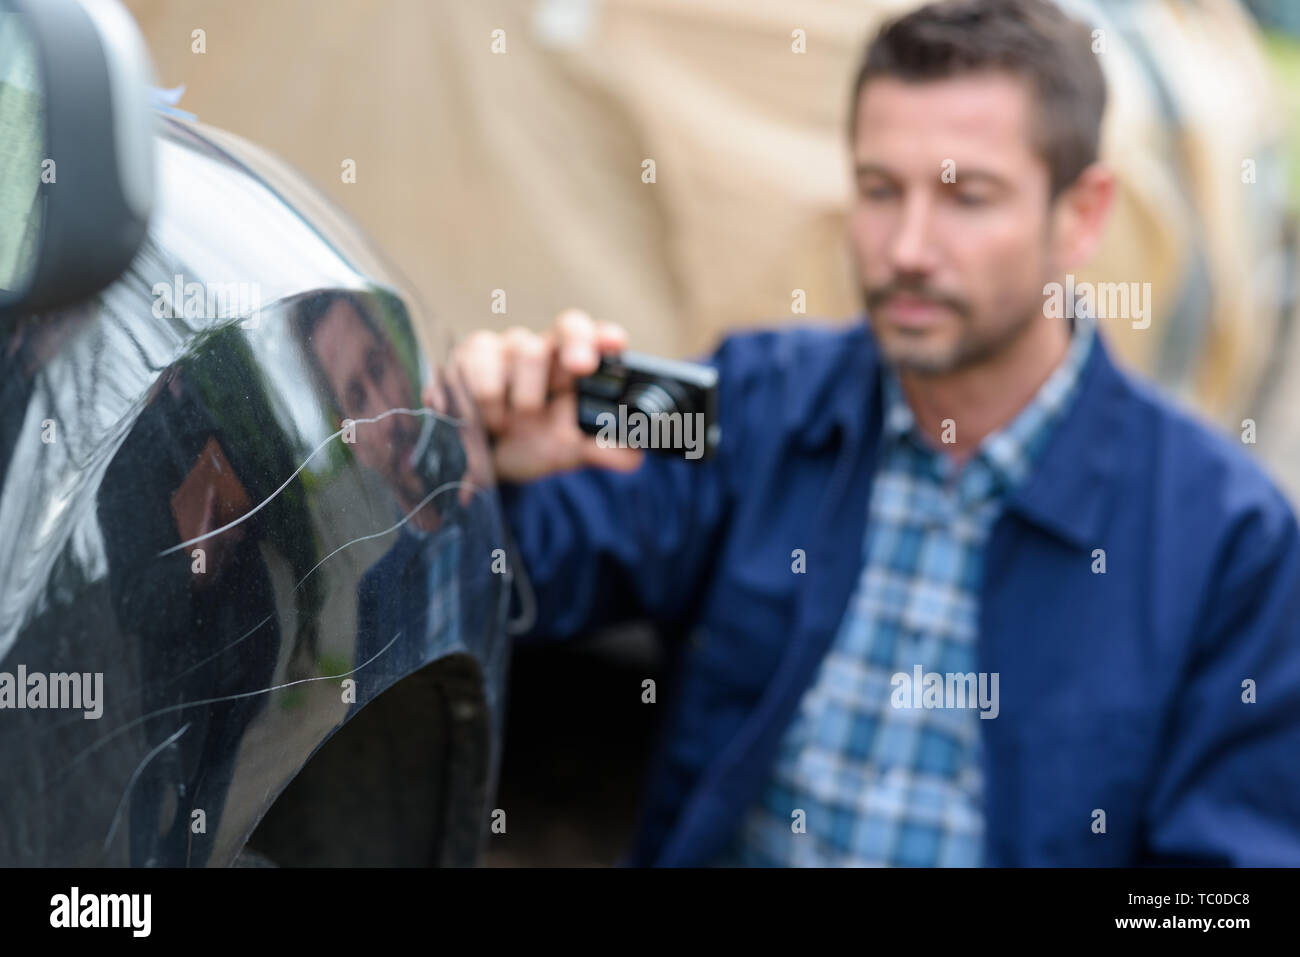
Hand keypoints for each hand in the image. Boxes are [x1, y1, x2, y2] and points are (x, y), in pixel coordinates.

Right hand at [436, 309, 643, 482]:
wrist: (478, 463)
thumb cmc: (531, 445)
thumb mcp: (567, 452)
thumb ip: (602, 451)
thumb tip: (634, 453)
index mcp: (573, 367)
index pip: (593, 337)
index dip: (604, 336)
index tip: (616, 343)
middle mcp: (543, 350)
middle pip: (566, 329)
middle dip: (577, 347)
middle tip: (580, 369)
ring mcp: (504, 349)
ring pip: (524, 351)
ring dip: (522, 398)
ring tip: (508, 427)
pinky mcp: (466, 357)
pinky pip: (477, 365)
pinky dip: (482, 401)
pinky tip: (481, 420)